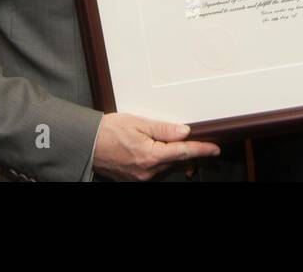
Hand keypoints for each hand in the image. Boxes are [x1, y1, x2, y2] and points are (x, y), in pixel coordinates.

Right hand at [92, 113, 220, 180]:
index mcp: (151, 156)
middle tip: (196, 142)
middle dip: (186, 152)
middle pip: (176, 161)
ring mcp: (141, 178)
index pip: (183, 152)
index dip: (201, 150)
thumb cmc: (109, 131)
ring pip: (166, 167)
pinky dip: (159, 161)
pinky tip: (154, 150)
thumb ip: (163, 129)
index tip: (215, 149)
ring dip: (171, 156)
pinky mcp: (135, 180)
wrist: (88, 143)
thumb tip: (184, 131)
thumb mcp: (138, 123)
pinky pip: (155, 171)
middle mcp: (148, 172)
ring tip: (163, 142)